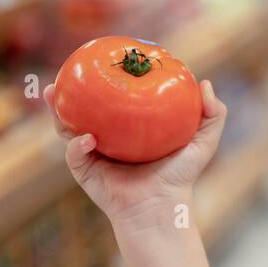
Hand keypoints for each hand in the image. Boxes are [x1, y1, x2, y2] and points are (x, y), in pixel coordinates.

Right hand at [43, 78, 227, 225]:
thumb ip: (213, 114)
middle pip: (84, 108)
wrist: (162, 207)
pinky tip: (87, 138)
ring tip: (55, 92)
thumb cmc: (182, 175)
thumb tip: (204, 82)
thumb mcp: (204, 142)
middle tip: (67, 72)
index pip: (115, 99)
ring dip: (58, 110)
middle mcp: (108, 137)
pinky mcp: (84, 171)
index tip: (104, 59)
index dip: (107, 80)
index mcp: (130, 127)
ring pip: (68, 127)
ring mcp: (93, 153)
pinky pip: (74, 154)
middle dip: (70, 89)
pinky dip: (77, 145)